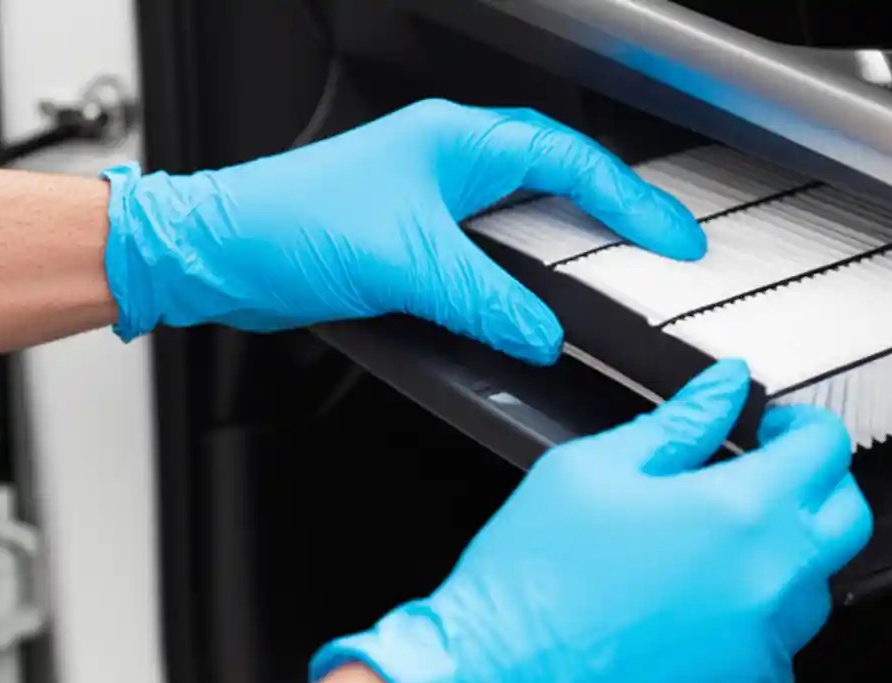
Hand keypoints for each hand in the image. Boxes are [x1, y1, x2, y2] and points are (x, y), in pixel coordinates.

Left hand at [101, 99, 704, 363]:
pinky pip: (497, 240)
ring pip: (530, 203)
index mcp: (458, 139)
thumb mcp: (407, 265)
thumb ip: (488, 302)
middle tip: (664, 245)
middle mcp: (452, 156)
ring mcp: (436, 191)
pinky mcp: (419, 230)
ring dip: (576, 231)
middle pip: (561, 171)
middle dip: (618, 205)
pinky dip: (532, 262)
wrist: (219, 251)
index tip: (671, 238)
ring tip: (622, 263)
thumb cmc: (289, 226)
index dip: (630, 202)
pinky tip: (544, 291)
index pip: (570, 164)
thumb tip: (544, 333)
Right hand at [310, 359, 872, 682]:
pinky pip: (773, 652)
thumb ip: (678, 423)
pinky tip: (688, 615)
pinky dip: (747, 626)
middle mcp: (770, 587)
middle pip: (848, 520)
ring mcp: (763, 654)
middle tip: (767, 481)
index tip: (778, 431)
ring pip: (811, 591)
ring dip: (780, 560)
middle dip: (817, 488)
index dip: (804, 427)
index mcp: (741, 514)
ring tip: (708, 554)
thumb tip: (724, 388)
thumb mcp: (595, 471)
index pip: (826, 451)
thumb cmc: (531, 587)